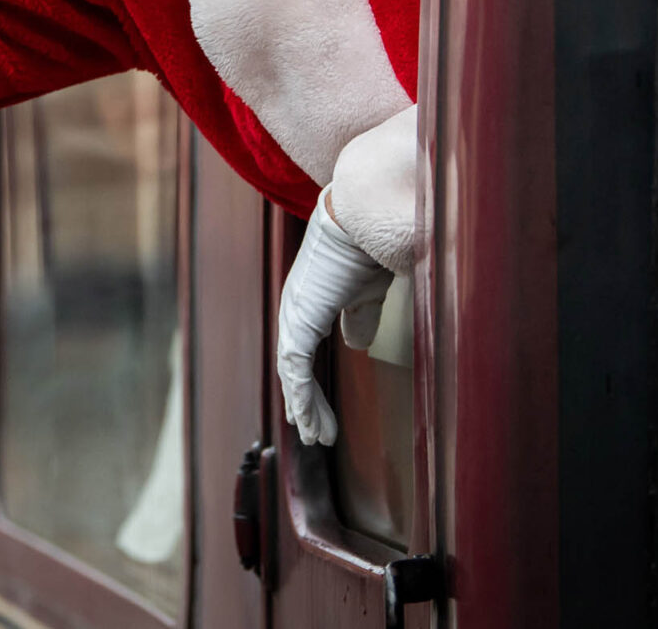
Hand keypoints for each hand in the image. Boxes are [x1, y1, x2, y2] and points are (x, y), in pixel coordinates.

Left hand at [276, 195, 394, 445]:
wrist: (362, 220)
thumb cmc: (367, 248)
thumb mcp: (366, 294)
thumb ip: (359, 319)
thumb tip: (357, 345)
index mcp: (308, 302)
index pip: (302, 353)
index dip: (308, 385)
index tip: (317, 413)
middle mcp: (294, 308)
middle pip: (292, 367)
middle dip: (304, 403)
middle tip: (314, 435)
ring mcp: (293, 314)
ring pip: (291, 373)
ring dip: (303, 407)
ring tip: (316, 437)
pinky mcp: (299, 319)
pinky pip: (295, 367)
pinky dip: (300, 395)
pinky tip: (308, 418)